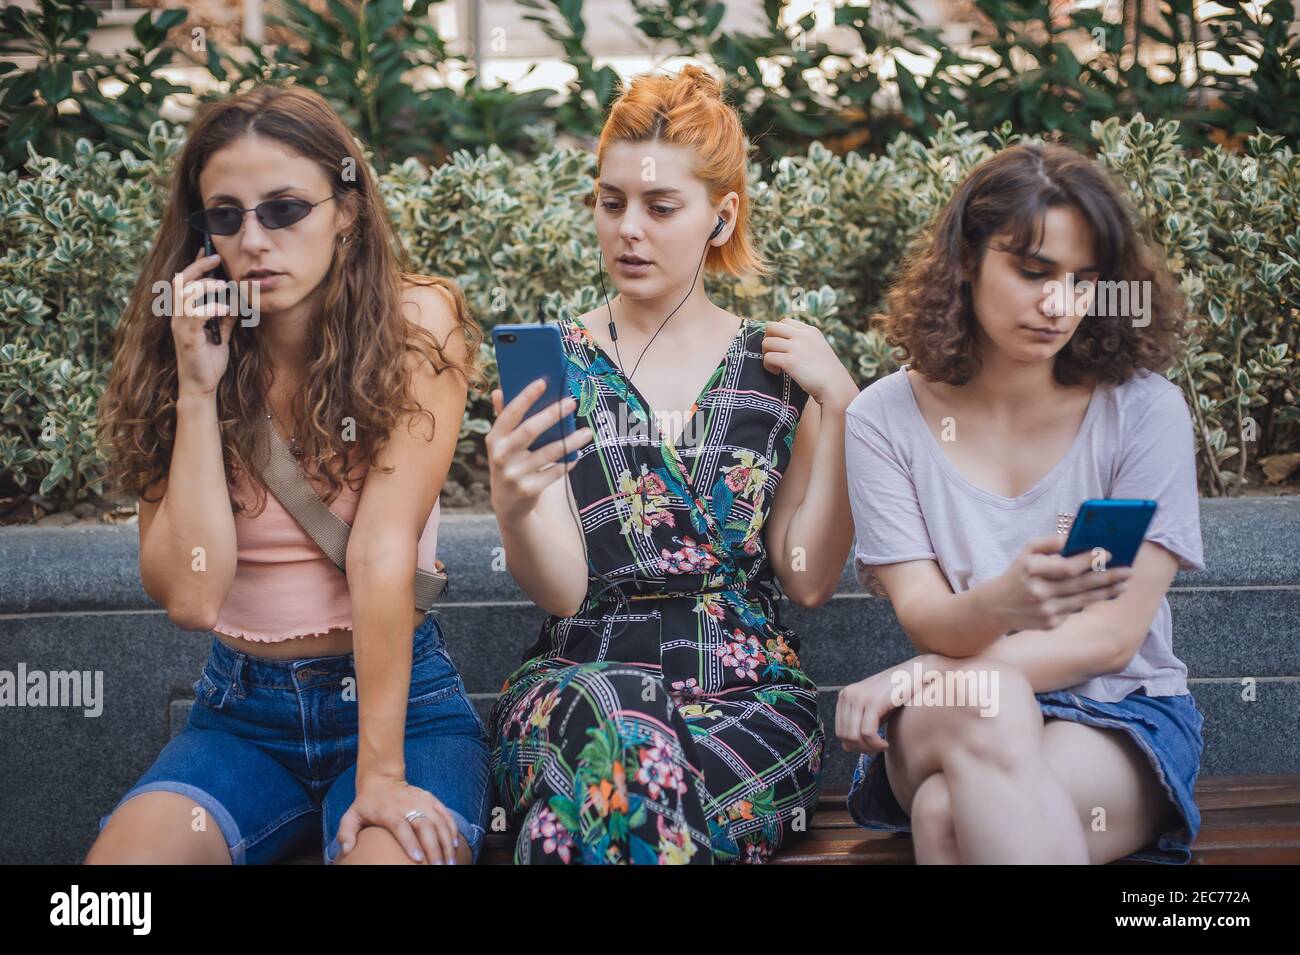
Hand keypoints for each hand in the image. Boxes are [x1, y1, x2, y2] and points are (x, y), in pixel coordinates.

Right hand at [171, 249, 236, 397]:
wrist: (202, 386)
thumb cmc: (208, 362)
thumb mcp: (220, 335)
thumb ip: (224, 318)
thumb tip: (235, 303)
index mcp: (184, 313)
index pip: (184, 282)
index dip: (194, 264)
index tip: (207, 251)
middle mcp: (178, 317)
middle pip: (179, 281)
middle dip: (197, 266)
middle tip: (216, 258)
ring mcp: (181, 326)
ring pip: (185, 294)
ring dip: (204, 285)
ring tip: (222, 285)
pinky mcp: (188, 338)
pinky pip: (196, 315)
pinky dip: (211, 308)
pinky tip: (224, 308)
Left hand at [335, 773, 462, 863]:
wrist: (382, 778)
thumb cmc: (366, 804)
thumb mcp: (351, 816)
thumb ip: (346, 832)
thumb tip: (346, 849)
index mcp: (388, 812)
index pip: (401, 827)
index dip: (410, 843)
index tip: (418, 859)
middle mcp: (407, 806)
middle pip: (424, 826)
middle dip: (434, 847)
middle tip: (439, 866)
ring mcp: (421, 801)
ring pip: (438, 821)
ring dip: (446, 841)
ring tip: (450, 861)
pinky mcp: (431, 799)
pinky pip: (445, 813)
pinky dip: (452, 828)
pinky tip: (455, 844)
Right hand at [486, 378, 592, 523]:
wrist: (508, 504)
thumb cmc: (509, 463)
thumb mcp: (501, 444)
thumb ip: (503, 418)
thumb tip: (499, 390)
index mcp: (495, 439)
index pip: (510, 414)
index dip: (526, 397)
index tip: (543, 382)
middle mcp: (502, 456)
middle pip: (530, 430)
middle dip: (552, 415)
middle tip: (571, 402)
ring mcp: (515, 474)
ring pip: (549, 453)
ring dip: (570, 441)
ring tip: (586, 432)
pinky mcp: (529, 490)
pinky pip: (556, 472)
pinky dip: (568, 462)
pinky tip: (578, 454)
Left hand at [760, 317, 857, 408]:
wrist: (836, 387)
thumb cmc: (828, 373)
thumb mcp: (819, 349)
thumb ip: (805, 343)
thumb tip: (785, 344)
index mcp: (810, 331)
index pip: (785, 321)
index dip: (777, 334)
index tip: (780, 347)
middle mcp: (803, 336)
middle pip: (772, 326)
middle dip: (767, 339)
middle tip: (772, 353)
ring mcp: (796, 348)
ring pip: (767, 342)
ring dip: (766, 354)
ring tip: (775, 366)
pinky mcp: (790, 362)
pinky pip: (768, 358)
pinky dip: (768, 366)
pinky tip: (777, 373)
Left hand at [835, 656, 935, 753]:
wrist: (915, 673)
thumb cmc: (896, 694)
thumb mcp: (874, 711)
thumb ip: (858, 727)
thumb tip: (845, 747)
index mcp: (845, 696)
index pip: (839, 731)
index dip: (854, 746)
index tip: (870, 748)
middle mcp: (848, 695)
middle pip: (844, 736)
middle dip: (861, 749)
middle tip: (876, 750)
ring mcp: (859, 697)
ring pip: (854, 737)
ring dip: (869, 748)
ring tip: (882, 746)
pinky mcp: (872, 702)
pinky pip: (867, 733)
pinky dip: (876, 744)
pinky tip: (886, 744)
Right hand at [985, 535, 1131, 631]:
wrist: (997, 606)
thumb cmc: (1019, 572)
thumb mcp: (1027, 551)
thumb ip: (1050, 542)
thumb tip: (1075, 536)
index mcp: (1030, 569)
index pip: (1067, 567)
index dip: (1089, 560)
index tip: (1108, 553)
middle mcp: (1037, 592)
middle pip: (1080, 585)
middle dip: (1107, 577)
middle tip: (1128, 571)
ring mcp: (1044, 611)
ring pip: (1083, 600)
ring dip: (1106, 591)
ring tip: (1123, 584)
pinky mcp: (1049, 624)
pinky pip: (1074, 610)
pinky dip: (1087, 601)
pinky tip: (1102, 594)